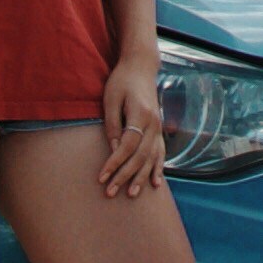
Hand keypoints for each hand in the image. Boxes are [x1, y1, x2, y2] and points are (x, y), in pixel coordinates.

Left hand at [100, 52, 168, 197]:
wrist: (141, 67)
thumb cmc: (122, 82)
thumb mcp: (110, 99)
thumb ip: (112, 125)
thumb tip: (113, 151)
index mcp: (141, 114)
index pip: (127, 145)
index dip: (114, 163)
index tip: (101, 176)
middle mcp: (154, 123)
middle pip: (140, 156)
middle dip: (125, 176)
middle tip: (110, 192)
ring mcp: (159, 127)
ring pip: (152, 158)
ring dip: (141, 178)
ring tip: (131, 194)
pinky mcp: (159, 130)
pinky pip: (161, 153)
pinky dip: (158, 169)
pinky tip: (156, 184)